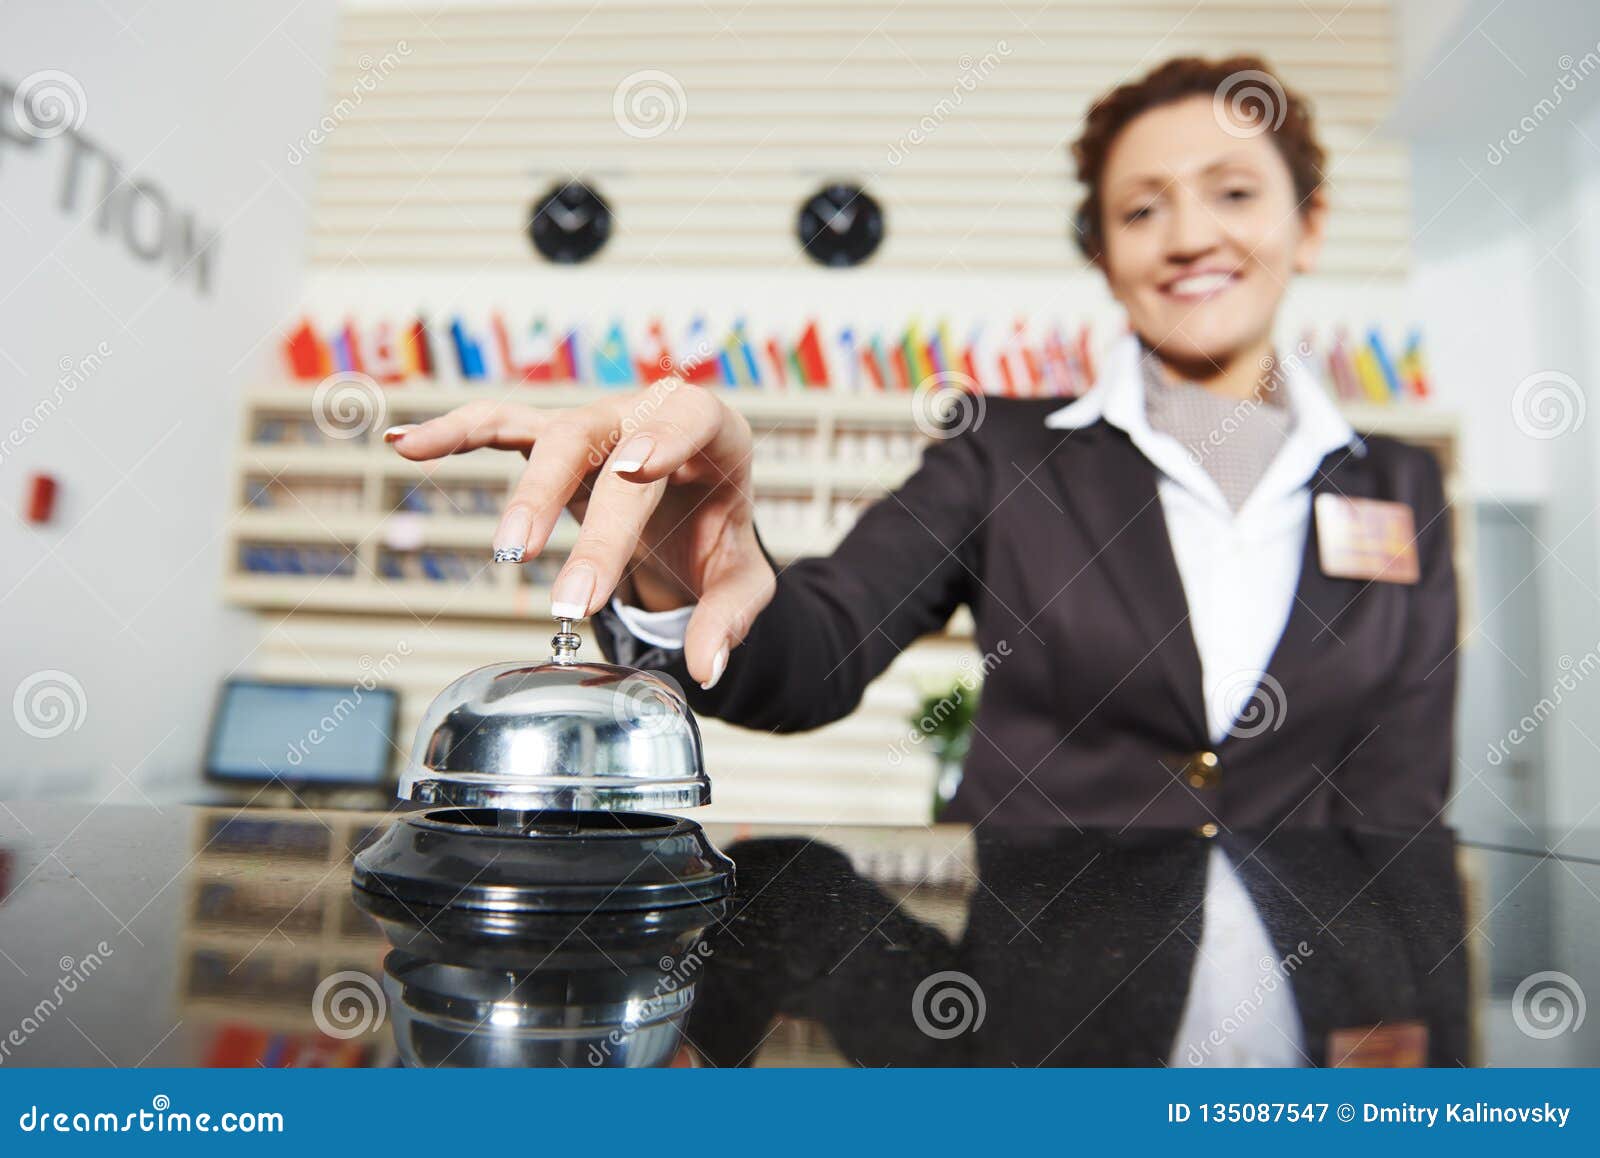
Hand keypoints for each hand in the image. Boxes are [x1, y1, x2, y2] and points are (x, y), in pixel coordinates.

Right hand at [385, 381, 774, 687]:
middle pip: (609, 450)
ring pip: (552, 438)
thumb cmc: (717, 531)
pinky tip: (405, 445)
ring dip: (528, 495)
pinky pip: (498, 427)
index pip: (688, 418)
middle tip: (574, 597)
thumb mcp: (741, 578)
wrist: (695, 503)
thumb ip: (729, 617)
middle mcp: (646, 415)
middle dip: (593, 526)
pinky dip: (454, 434)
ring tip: (511, 551)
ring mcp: (595, 424)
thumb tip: (706, 666)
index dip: (662, 437)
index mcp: (711, 434)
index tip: (633, 471)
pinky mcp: (552, 439)